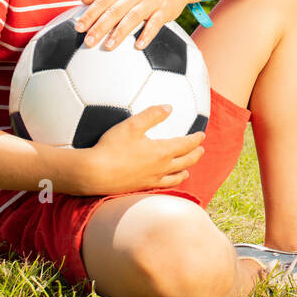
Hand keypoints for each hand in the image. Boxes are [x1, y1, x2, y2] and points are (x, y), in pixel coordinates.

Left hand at [74, 0, 199, 49]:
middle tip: (88, 42)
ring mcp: (150, 1)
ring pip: (132, 18)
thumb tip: (83, 0)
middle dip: (100, 27)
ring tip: (108, 47)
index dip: (90, 14)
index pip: (102, 1)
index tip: (78, 28)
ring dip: (119, 33)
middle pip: (114, 11)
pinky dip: (146, 35)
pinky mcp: (164, 10)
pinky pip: (154, 24)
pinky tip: (138, 46)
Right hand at [76, 104, 205, 195]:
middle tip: (201, 150)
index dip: (195, 139)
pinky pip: (163, 186)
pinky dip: (170, 183)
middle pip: (186, 162)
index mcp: (162, 152)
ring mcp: (152, 180)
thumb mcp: (132, 125)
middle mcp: (161, 168)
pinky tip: (166, 182)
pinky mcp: (142, 188)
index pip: (185, 145)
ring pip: (176, 177)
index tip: (201, 135)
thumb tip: (168, 107)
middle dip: (195, 154)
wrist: (95, 173)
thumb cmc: (112, 147)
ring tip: (187, 169)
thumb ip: (152, 115)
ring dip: (185, 170)